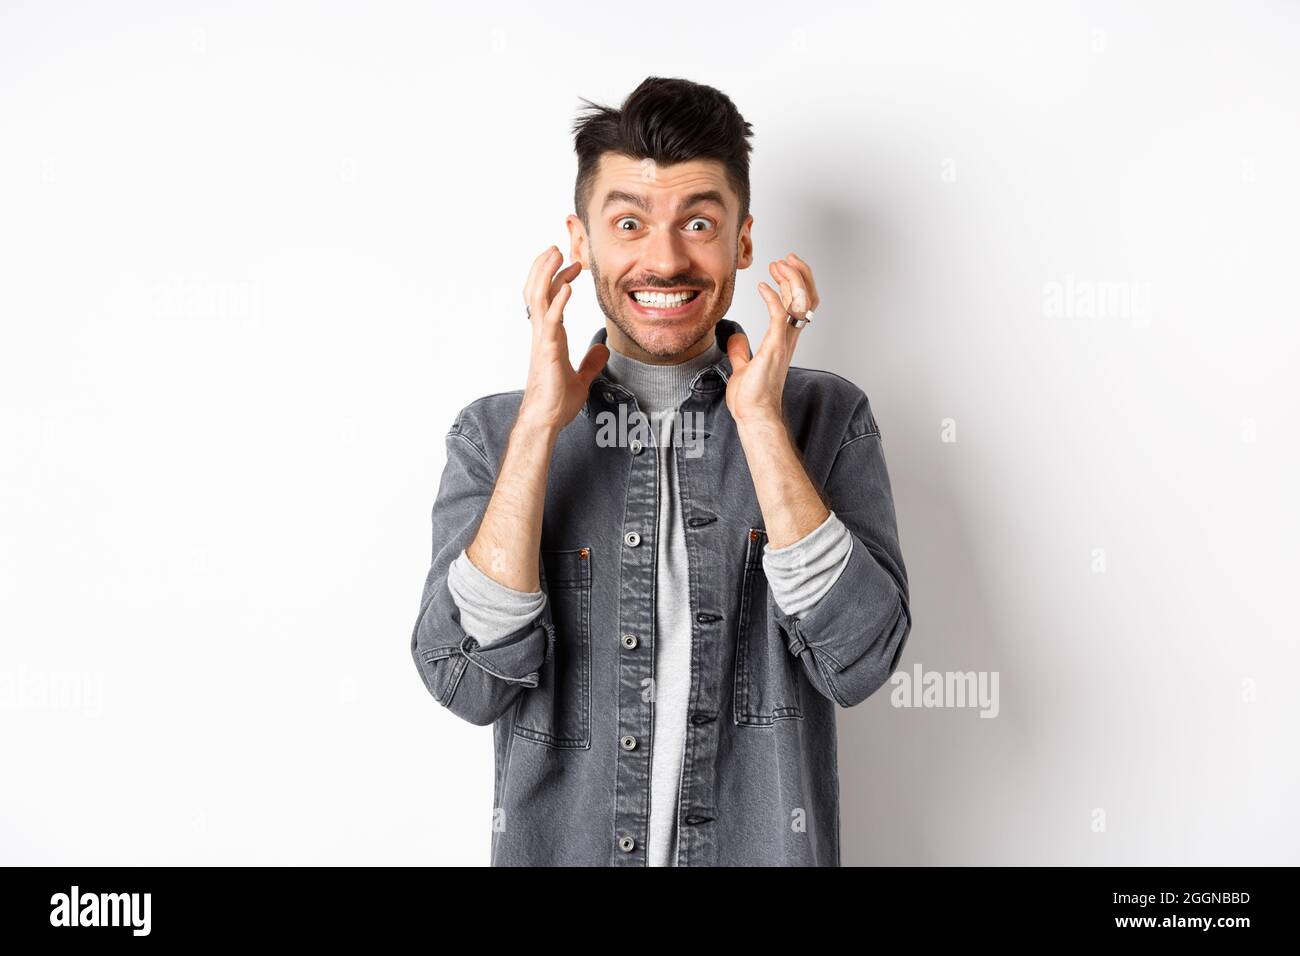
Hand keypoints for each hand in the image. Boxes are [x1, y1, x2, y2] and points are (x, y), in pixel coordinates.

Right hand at [516, 246, 608, 433]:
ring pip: (538, 297)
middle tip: (557, 247)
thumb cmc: (557, 402)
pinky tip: (567, 286)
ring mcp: (542, 340)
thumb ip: (591, 363)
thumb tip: (603, 351)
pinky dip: (558, 300)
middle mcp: (542, 333)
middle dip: (546, 267)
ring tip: (557, 254)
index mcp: (549, 337)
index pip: (549, 299)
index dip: (558, 279)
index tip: (572, 265)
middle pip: (537, 290)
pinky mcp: (547, 349)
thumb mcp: (581, 378)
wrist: (546, 420)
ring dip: (547, 273)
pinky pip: (551, 319)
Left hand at [725, 252, 820, 426]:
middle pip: (807, 298)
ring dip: (792, 279)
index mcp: (784, 341)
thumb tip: (735, 338)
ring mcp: (783, 343)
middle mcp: (789, 339)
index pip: (799, 304)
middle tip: (785, 259)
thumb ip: (740, 351)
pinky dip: (774, 297)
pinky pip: (780, 316)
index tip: (781, 268)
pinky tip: (763, 287)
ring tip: (779, 265)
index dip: (794, 282)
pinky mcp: (774, 348)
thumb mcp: (742, 367)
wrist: (753, 416)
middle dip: (799, 273)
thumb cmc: (751, 398)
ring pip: (801, 302)